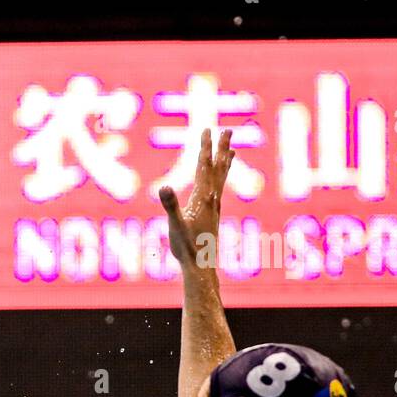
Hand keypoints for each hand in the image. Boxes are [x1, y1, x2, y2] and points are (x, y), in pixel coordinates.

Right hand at [158, 128, 232, 269]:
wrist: (200, 266)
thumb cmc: (187, 248)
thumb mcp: (175, 225)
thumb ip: (170, 206)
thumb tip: (165, 187)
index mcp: (202, 198)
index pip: (203, 167)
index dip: (204, 148)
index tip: (206, 130)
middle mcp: (212, 200)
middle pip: (218, 169)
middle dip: (221, 149)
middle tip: (228, 130)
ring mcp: (213, 208)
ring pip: (221, 180)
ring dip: (225, 163)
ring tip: (232, 150)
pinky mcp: (212, 216)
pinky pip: (218, 191)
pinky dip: (220, 181)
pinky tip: (219, 183)